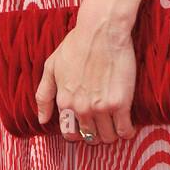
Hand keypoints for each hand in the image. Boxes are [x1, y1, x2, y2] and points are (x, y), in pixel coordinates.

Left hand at [35, 0, 138, 144]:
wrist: (101, 31)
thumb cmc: (76, 44)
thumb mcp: (52, 66)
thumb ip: (44, 94)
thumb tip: (41, 119)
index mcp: (64, 101)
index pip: (69, 133)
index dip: (78, 132)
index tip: (87, 126)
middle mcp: (80, 108)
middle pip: (90, 137)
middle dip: (96, 134)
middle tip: (103, 124)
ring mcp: (100, 108)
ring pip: (108, 137)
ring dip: (112, 134)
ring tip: (115, 124)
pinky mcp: (120, 104)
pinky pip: (124, 130)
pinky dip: (127, 132)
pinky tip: (128, 126)